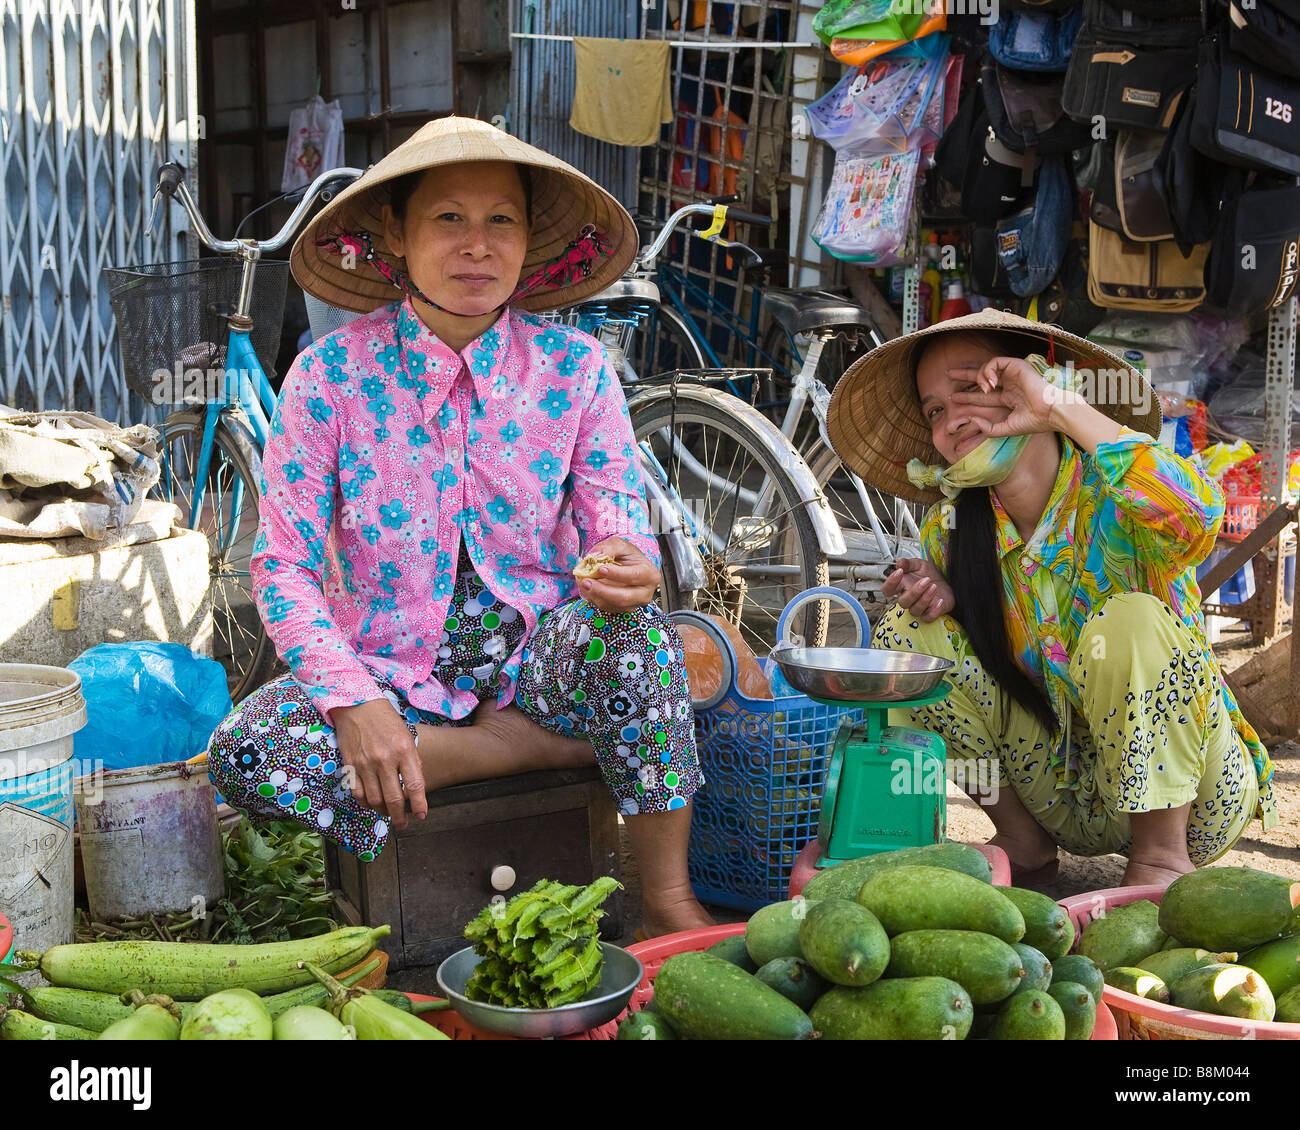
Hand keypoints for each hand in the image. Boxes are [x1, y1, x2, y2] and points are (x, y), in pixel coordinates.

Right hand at [329, 699, 427, 829]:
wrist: (357, 704)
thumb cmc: (385, 720)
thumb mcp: (406, 736)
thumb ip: (411, 761)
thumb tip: (415, 787)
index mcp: (404, 750)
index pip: (414, 785)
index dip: (419, 804)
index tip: (421, 815)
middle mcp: (385, 759)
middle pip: (393, 798)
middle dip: (399, 816)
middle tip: (403, 824)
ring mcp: (366, 764)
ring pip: (374, 799)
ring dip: (382, 811)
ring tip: (388, 814)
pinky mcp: (350, 765)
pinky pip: (358, 793)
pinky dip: (365, 803)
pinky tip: (371, 804)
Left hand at [577, 537, 659, 612]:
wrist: (628, 566)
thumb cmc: (627, 556)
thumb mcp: (620, 545)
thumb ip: (609, 548)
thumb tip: (594, 556)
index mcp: (649, 574)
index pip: (633, 576)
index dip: (616, 574)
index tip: (600, 569)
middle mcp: (645, 592)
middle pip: (623, 597)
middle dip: (602, 590)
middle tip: (586, 581)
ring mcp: (634, 603)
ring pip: (613, 605)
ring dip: (595, 595)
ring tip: (583, 583)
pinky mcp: (623, 609)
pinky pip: (607, 607)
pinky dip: (594, 598)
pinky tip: (588, 588)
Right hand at [882, 557, 954, 622]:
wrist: (945, 581)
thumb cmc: (930, 574)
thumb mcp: (920, 564)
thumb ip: (909, 563)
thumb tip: (900, 563)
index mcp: (902, 586)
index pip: (887, 589)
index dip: (890, 583)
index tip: (900, 572)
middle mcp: (908, 598)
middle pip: (903, 602)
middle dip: (914, 592)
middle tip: (926, 580)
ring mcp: (919, 607)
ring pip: (915, 610)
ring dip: (925, 599)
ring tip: (934, 587)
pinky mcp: (930, 613)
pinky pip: (928, 618)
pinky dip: (934, 611)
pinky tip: (940, 600)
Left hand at [950, 356, 1073, 439]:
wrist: (1049, 412)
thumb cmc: (1033, 421)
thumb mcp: (1005, 429)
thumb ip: (988, 428)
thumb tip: (972, 419)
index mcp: (1008, 398)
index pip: (983, 395)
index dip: (968, 396)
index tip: (952, 398)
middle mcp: (1009, 384)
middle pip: (982, 377)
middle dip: (964, 375)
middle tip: (948, 374)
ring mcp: (1013, 374)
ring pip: (987, 368)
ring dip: (979, 377)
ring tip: (983, 388)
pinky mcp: (1016, 366)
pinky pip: (995, 362)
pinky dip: (988, 371)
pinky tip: (990, 383)